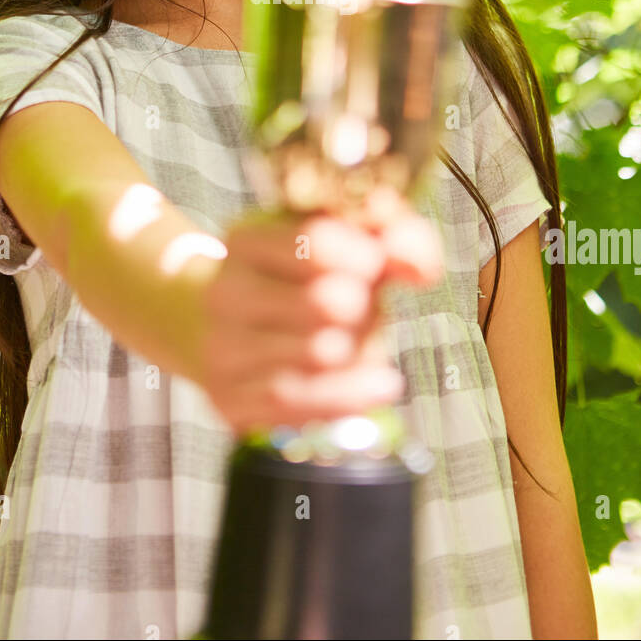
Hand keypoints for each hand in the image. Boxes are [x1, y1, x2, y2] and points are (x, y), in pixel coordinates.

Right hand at [193, 188, 443, 434]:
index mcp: (246, 241)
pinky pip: (304, 403)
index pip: (315, 241)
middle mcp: (223, 293)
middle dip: (362, 308)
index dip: (364, 255)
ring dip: (359, 351)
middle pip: (323, 302)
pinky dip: (352, 395)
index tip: (377, 266)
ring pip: (318, 355)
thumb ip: (394, 237)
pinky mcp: (231, 400)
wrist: (237, 330)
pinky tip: (380, 385)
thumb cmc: (305, 280)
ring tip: (365, 346)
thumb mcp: (347, 242)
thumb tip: (418, 270)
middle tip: (362, 309)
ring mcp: (222, 350)